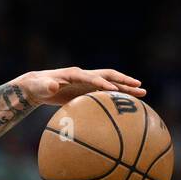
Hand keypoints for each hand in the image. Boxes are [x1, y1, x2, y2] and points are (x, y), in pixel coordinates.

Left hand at [21, 67, 144, 107]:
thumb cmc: (38, 86)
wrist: (38, 86)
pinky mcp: (88, 91)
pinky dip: (117, 96)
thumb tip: (53, 85)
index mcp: (75, 74)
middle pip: (109, 76)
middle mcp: (85, 76)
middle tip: (139, 85)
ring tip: (142, 93)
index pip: (92, 77)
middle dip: (123, 80)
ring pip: (111, 84)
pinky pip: (105, 93)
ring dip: (126, 88)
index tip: (112, 90)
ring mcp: (88, 83)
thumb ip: (46, 86)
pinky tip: (127, 105)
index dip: (102, 83)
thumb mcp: (40, 87)